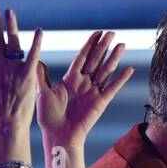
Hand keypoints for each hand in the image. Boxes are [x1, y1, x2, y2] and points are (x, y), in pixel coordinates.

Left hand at [36, 30, 134, 148]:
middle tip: (112, 32)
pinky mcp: (101, 102)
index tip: (98, 33)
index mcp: (70, 79)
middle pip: (96, 60)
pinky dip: (121, 79)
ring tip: (121, 44)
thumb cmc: (49, 117)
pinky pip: (113, 88)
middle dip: (104, 46)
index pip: (82, 57)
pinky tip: (129, 69)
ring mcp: (93, 92)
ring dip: (114, 58)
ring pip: (106, 70)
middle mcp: (83, 83)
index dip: (90, 44)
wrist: (59, 135)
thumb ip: (42, 76)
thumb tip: (37, 60)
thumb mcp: (42, 92)